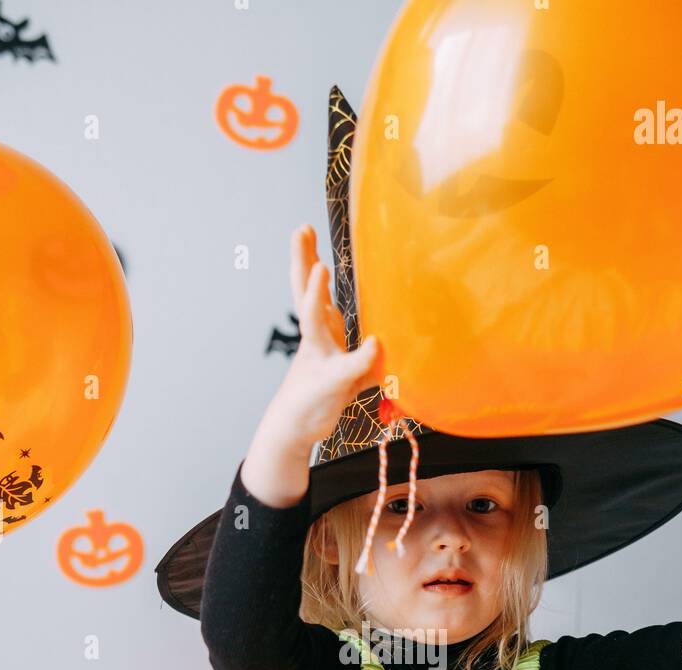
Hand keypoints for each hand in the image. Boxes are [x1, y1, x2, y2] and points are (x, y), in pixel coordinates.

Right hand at [275, 223, 382, 444]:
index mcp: (318, 331)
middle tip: (299, 229)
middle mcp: (315, 339)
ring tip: (319, 269)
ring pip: (315, 323)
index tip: (304, 229)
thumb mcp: (348, 370)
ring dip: (315, 297)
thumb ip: (365, 356)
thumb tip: (387, 347)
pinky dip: (363, 357)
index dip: (307, 258)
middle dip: (302, 261)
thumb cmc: (321, 394)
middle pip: (304, 293)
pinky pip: (350, 368)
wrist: (295, 428)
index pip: (312, 289)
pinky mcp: (331, 383)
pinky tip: (374, 344)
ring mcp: (319, 359)